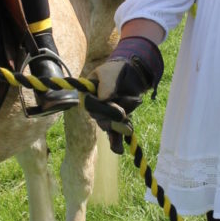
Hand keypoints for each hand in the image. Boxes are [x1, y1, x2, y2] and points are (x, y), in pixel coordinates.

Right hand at [84, 35, 164, 149]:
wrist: (132, 73)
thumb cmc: (117, 70)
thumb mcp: (110, 72)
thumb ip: (106, 83)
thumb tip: (102, 98)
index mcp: (87, 93)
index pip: (92, 105)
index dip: (104, 109)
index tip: (120, 112)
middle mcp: (94, 106)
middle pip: (101, 118)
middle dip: (114, 119)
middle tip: (126, 118)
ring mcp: (105, 115)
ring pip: (109, 126)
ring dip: (119, 128)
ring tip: (129, 129)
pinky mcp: (115, 120)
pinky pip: (115, 133)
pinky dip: (117, 141)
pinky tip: (118, 150)